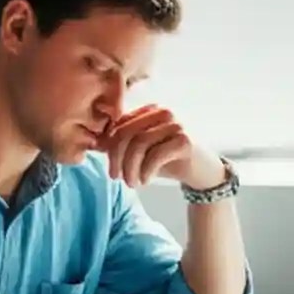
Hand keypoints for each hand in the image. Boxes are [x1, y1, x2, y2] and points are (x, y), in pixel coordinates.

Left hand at [99, 105, 225, 190]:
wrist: (201, 171)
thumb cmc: (167, 161)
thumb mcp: (141, 153)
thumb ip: (119, 145)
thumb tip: (91, 143)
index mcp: (148, 111)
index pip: (119, 125)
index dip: (109, 149)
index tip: (111, 171)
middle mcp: (162, 112)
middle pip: (126, 133)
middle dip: (117, 160)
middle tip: (117, 178)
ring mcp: (175, 124)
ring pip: (139, 144)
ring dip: (131, 168)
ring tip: (132, 183)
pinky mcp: (184, 140)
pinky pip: (156, 155)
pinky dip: (146, 171)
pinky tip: (145, 181)